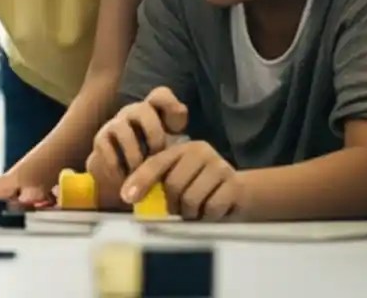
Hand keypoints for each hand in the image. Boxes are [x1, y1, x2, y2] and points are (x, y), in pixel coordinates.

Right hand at [92, 86, 188, 179]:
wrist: (124, 173)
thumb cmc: (153, 159)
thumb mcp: (170, 149)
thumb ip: (178, 139)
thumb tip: (183, 132)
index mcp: (154, 111)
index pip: (160, 95)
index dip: (170, 105)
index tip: (177, 128)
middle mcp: (133, 112)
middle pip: (143, 109)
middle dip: (154, 135)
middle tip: (158, 156)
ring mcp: (115, 124)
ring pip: (123, 129)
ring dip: (134, 154)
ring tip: (140, 173)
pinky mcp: (100, 140)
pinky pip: (106, 148)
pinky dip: (117, 166)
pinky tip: (125, 178)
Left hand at [122, 141, 243, 220]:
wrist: (239, 192)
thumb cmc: (199, 187)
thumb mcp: (178, 179)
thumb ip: (157, 184)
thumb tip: (130, 196)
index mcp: (181, 149)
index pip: (155, 164)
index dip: (140, 180)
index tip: (128, 197)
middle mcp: (200, 152)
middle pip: (173, 184)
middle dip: (171, 204)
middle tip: (176, 210)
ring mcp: (219, 166)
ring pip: (191, 199)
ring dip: (189, 212)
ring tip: (194, 210)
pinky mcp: (235, 185)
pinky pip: (211, 208)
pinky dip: (207, 216)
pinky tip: (210, 211)